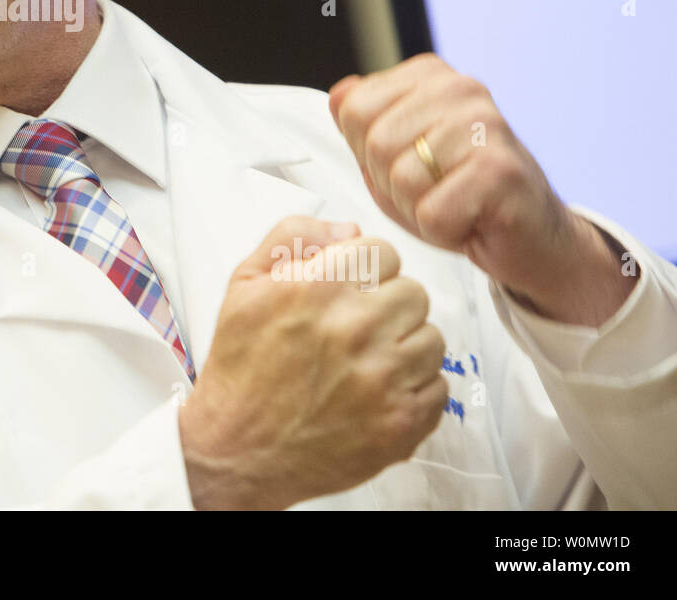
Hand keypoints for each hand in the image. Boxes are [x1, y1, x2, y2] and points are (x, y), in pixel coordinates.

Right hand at [178, 216, 447, 509]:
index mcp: (317, 288)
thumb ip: (292, 238)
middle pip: (413, 292)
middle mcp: (355, 328)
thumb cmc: (241, 367)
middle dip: (388, 303)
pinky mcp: (401, 423)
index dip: (366, 267)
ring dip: (404, 345)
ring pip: (431, 338)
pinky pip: (439, 387)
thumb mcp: (244, 284)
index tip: (352, 286)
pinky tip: (379, 391)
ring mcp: (383, 378)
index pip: (383, 251)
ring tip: (368, 360)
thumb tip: (348, 227)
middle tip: (358, 325)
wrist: (238, 449)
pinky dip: (414, 389)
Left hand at [328, 52, 634, 324]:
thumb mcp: (393, 154)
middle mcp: (460, 88)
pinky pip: (432, 213)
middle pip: (375, 143)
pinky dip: (442, 232)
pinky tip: (470, 221)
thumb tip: (340, 94)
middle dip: (391, 185)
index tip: (407, 163)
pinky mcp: (501, 170)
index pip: (352, 110)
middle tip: (432, 192)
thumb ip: (361, 123)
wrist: (532, 236)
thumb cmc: (458, 195)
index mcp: (430, 76)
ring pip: (402, 179)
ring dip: (417, 209)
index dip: (367, 154)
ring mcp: (485, 125)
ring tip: (452, 204)